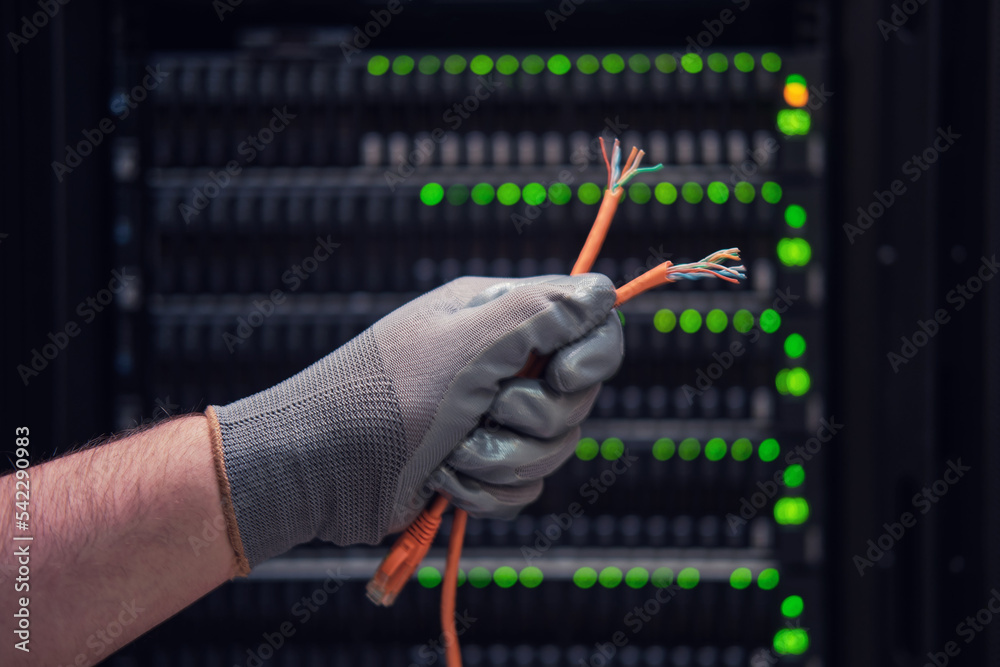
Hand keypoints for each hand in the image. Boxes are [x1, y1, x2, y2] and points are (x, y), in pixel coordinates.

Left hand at [207, 273, 622, 568]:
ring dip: (502, 458)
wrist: (320, 467)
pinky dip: (484, 489)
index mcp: (499, 318)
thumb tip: (604, 291)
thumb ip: (540, 312)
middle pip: (576, 397)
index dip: (591, 355)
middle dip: (533, 419)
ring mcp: (489, 418)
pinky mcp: (478, 466)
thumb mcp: (466, 343)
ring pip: (552, 448)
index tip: (563, 375)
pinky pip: (523, 487)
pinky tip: (443, 479)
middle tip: (486, 412)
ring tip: (453, 453)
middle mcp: (500, 364)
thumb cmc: (387, 395)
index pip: (585, 326)